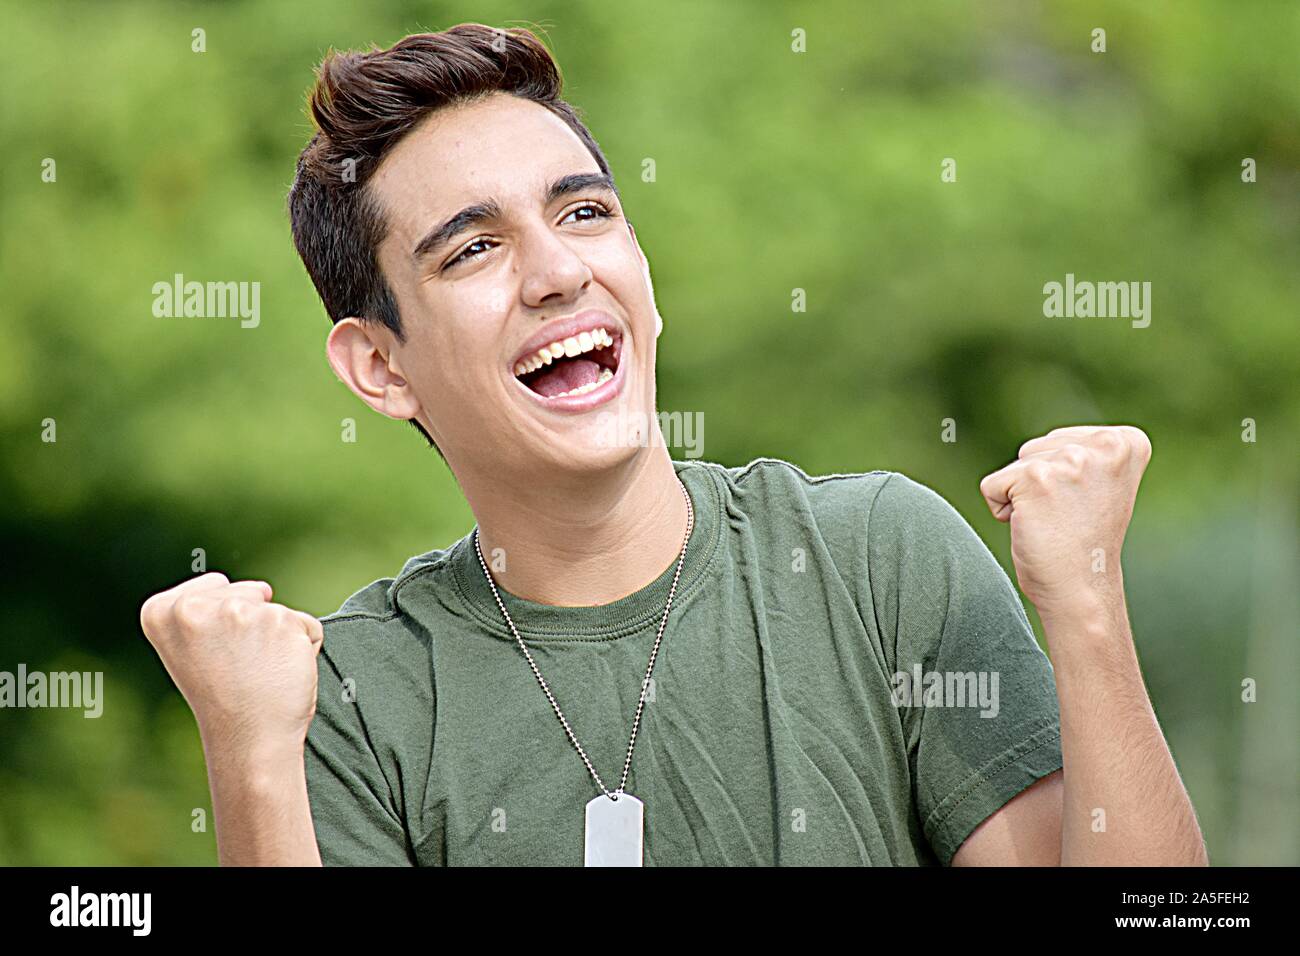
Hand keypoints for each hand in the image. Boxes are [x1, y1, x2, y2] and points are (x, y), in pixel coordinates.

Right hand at [140, 572, 323, 753]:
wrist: (248, 741)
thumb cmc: (224, 699)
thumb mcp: (193, 647)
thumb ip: (210, 611)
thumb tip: (263, 588)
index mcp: (160, 611)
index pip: (214, 586)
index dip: (224, 623)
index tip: (214, 655)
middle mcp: (192, 606)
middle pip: (248, 592)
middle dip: (253, 624)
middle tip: (239, 668)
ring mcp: (237, 611)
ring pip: (277, 609)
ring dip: (279, 637)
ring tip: (260, 672)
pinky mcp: (279, 621)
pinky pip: (307, 625)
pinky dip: (304, 647)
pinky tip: (282, 673)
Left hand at [979, 425, 1151, 615]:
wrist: (1081, 589)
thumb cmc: (1084, 542)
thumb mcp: (1099, 485)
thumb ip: (1082, 454)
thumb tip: (1046, 443)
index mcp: (1127, 443)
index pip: (1062, 440)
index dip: (1061, 477)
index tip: (1085, 505)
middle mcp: (1104, 445)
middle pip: (1037, 448)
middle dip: (1039, 483)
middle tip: (1066, 518)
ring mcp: (1071, 459)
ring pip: (1016, 465)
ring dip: (1022, 496)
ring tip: (1052, 523)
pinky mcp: (1036, 477)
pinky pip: (991, 486)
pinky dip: (1001, 511)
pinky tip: (1032, 528)